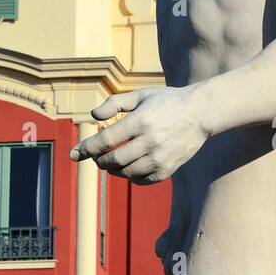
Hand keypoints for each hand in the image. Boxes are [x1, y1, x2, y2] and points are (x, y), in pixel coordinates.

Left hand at [69, 86, 207, 184]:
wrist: (201, 113)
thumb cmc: (166, 101)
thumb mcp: (140, 94)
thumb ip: (114, 103)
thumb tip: (93, 116)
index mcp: (141, 120)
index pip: (106, 140)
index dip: (87, 148)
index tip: (74, 153)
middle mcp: (150, 141)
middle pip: (114, 160)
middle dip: (99, 160)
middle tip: (95, 156)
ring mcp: (160, 157)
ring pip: (126, 172)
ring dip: (113, 169)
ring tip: (110, 161)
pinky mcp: (168, 169)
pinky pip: (141, 180)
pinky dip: (130, 176)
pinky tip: (128, 166)